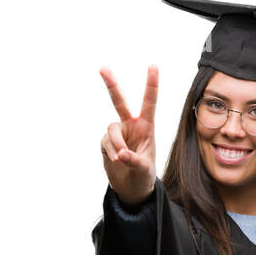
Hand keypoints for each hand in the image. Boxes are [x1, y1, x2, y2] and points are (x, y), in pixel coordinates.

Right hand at [99, 65, 157, 207]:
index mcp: (146, 127)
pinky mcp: (106, 142)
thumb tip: (120, 154)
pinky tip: (115, 160)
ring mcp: (118, 133)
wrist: (131, 188)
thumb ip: (134, 161)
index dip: (151, 84)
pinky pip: (105, 142)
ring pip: (111, 129)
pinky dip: (110, 151)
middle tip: (102, 68)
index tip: (153, 66)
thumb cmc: (144, 176)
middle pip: (119, 101)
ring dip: (115, 143)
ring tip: (120, 158)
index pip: (149, 102)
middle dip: (111, 84)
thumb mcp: (144, 169)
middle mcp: (131, 125)